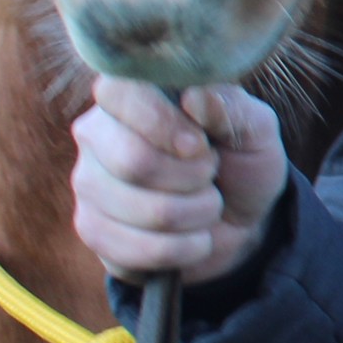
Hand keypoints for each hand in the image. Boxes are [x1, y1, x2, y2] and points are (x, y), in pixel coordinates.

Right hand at [70, 79, 288, 283]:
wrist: (236, 220)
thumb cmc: (239, 161)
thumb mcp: (254, 128)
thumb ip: (231, 108)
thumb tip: (194, 97)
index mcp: (130, 95)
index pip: (121, 93)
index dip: (165, 123)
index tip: (200, 143)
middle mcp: (96, 133)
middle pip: (135, 161)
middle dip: (194, 177)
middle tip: (210, 173)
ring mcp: (88, 183)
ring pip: (146, 210)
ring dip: (197, 214)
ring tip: (206, 204)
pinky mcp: (92, 229)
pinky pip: (139, 249)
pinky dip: (186, 247)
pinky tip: (193, 236)